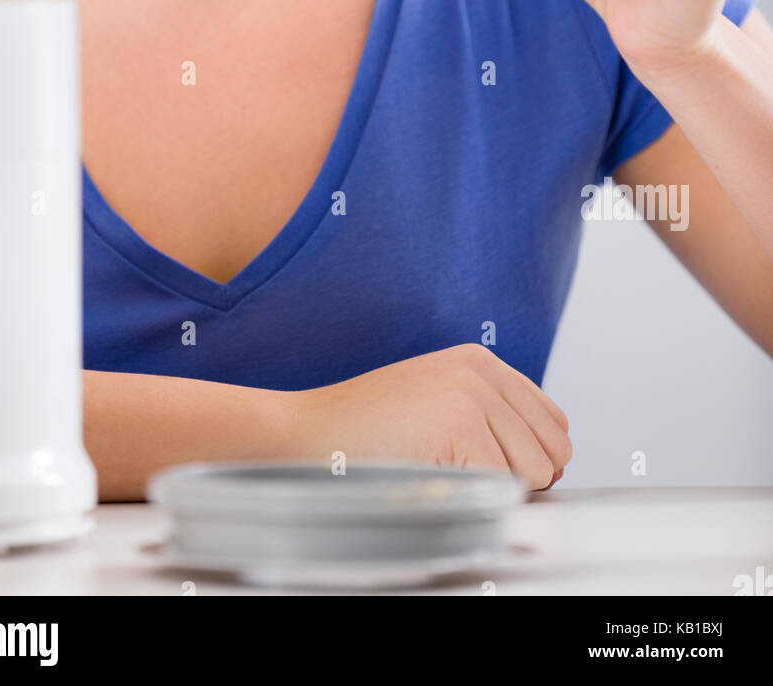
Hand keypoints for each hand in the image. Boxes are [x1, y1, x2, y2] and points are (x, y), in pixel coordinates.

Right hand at [293, 343, 571, 489]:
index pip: (553, 419)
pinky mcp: (460, 425)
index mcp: (479, 362)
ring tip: (444, 472)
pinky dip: (476, 496)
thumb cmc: (364, 431)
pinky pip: (503, 484)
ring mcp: (472, 394)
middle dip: (523, 476)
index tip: (500, 469)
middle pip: (553, 447)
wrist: (306, 434)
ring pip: (536, 470)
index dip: (536, 456)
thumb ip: (492, 419)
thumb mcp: (437, 404)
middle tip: (468, 476)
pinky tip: (434, 476)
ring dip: (497, 488)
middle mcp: (481, 371)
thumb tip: (549, 464)